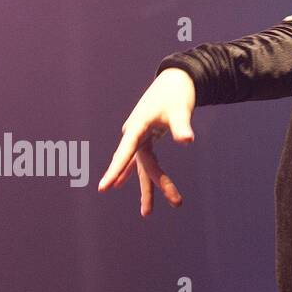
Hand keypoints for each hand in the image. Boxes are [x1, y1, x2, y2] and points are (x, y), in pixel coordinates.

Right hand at [98, 67, 196, 216]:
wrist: (176, 79)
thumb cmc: (177, 94)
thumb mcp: (180, 110)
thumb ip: (181, 126)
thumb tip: (187, 140)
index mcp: (137, 127)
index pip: (125, 152)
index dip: (116, 170)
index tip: (104, 188)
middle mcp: (135, 134)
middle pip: (143, 164)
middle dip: (158, 184)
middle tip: (178, 202)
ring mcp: (140, 136)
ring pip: (143, 166)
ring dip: (149, 185)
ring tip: (147, 212)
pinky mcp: (146, 137)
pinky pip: (141, 160)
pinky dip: (137, 172)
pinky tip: (123, 184)